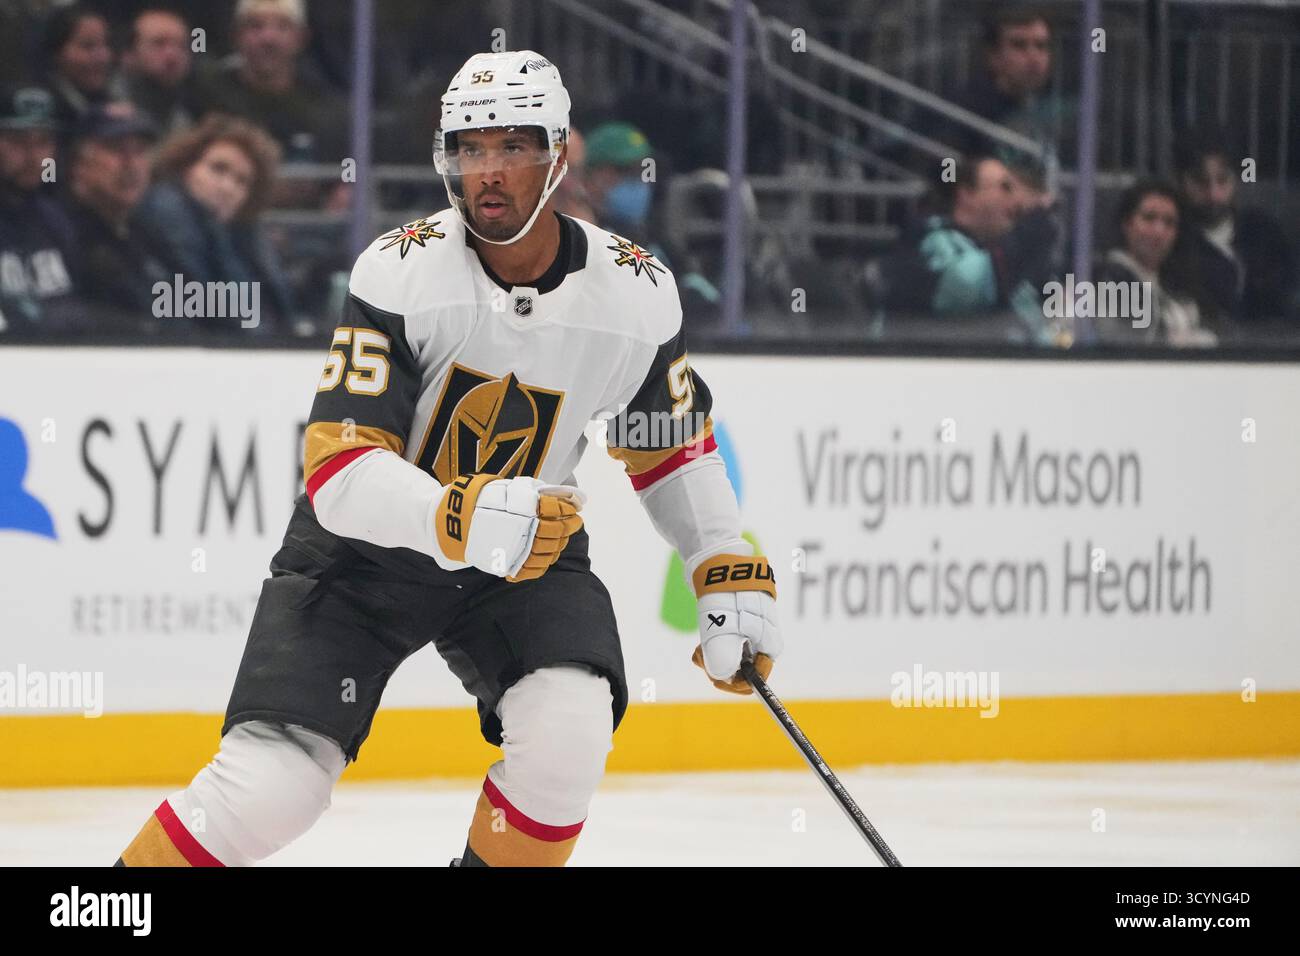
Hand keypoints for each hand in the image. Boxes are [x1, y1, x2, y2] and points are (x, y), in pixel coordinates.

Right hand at [435, 475, 583, 580]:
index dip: (568, 509)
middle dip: (569, 526)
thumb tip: (565, 496)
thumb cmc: (482, 501)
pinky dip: (543, 563)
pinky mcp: (508, 564)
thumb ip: (535, 492)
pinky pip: (534, 569)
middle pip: (555, 531)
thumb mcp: (508, 488)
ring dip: (559, 544)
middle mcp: (521, 528)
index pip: (555, 509)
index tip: (575, 509)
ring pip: (548, 551)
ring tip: (561, 538)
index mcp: (522, 508)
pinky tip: (547, 554)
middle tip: (574, 522)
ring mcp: (516, 548)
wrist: (453, 521)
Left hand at [689, 554, 781, 693]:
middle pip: (747, 665)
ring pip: (735, 652)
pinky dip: (714, 644)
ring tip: (698, 652)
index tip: (719, 682)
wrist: (716, 559)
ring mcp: (752, 622)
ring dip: (716, 657)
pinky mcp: (739, 615)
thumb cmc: (723, 594)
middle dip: (723, 669)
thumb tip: (721, 676)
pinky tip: (700, 644)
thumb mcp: (721, 629)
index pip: (761, 672)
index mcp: (768, 637)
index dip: (740, 683)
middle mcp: (764, 631)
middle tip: (703, 661)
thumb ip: (723, 657)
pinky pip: (728, 639)